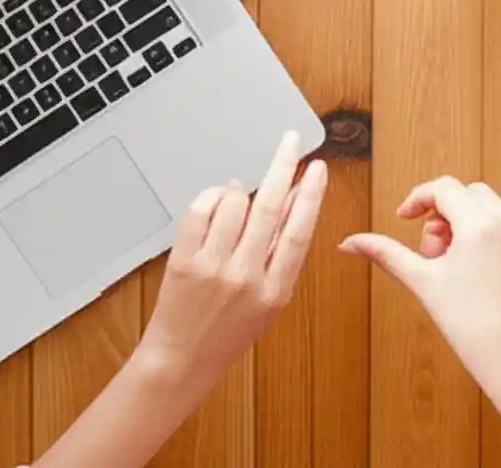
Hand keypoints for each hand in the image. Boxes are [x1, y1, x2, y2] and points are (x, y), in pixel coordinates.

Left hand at [139, 131, 327, 381]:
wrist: (183, 359)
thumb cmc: (228, 331)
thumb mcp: (270, 300)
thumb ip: (281, 254)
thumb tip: (291, 203)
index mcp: (276, 289)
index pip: (299, 230)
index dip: (311, 194)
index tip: (317, 167)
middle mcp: (247, 275)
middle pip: (270, 206)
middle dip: (283, 165)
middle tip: (290, 141)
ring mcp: (214, 267)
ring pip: (234, 202)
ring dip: (239, 189)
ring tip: (239, 194)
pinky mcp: (184, 260)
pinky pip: (201, 210)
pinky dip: (211, 196)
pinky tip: (217, 201)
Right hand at [338, 176, 500, 387]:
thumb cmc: (470, 324)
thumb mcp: (422, 282)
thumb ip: (385, 253)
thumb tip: (350, 242)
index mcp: (480, 225)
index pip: (444, 187)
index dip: (418, 198)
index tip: (404, 218)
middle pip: (468, 193)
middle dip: (443, 212)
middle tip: (430, 248)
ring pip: (489, 210)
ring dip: (463, 223)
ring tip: (450, 264)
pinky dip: (484, 237)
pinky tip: (471, 274)